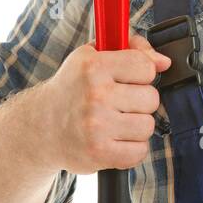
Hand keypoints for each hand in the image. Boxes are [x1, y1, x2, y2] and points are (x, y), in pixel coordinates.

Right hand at [39, 34, 171, 174]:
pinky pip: (139, 151)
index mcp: (93, 67)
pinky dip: (130, 148)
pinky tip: (113, 139)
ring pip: (148, 125)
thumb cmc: (74, 89)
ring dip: (135, 126)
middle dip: (139, 101)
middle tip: (118, 103)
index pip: (147, 67)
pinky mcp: (98, 153)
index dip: (142, 74)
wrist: (39, 127)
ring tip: (114, 122)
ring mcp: (96, 126)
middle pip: (152, 98)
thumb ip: (133, 49)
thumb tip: (164, 62)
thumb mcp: (94, 56)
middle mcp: (95, 95)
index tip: (127, 79)